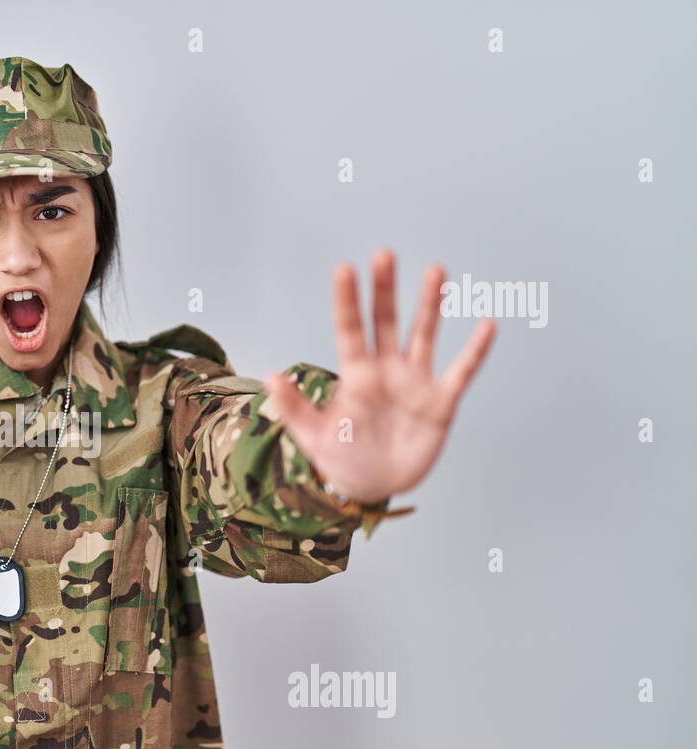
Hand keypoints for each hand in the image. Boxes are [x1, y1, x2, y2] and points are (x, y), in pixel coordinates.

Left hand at [263, 249, 495, 502]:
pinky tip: (487, 324)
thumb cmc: (341, 456)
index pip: (350, 329)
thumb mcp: (313, 437)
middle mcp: (386, 369)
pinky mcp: (441, 402)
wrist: (373, 485)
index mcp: (356, 374)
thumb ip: (294, 408)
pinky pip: (461, 371)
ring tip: (434, 271)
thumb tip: (269, 377)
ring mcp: (415, 382)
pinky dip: (475, 351)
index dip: (347, 301)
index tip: (344, 269)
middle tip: (383, 255)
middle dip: (384, 290)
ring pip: (424, 335)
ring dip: (430, 305)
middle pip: (385, 322)